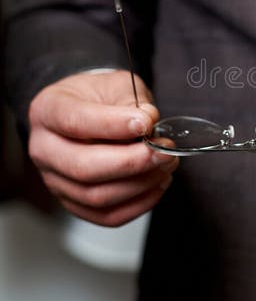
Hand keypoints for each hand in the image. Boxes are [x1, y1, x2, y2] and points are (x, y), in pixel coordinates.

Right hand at [28, 70, 177, 225]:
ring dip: (140, 184)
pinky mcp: (73, 203)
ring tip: (166, 164)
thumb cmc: (99, 97)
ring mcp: (55, 181)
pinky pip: (107, 216)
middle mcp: (44, 149)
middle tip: (163, 150)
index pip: (75, 122)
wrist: (87, 111)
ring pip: (96, 197)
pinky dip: (139, 204)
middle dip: (132, 162)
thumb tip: (149, 122)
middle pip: (84, 167)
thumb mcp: (115, 84)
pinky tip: (158, 183)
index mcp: (47, 111)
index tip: (146, 122)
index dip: (112, 125)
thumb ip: (132, 101)